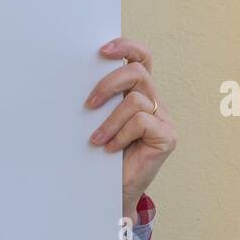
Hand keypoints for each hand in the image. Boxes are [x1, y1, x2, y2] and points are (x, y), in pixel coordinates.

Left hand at [85, 38, 176, 219]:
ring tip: (96, 139)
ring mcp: (164, 119)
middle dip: (108, 83)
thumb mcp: (98, 122)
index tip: (101, 51)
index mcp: (139, 92)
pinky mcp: (167, 136)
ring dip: (109, 120)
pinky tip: (111, 149)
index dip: (126, 46)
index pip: (141, 57)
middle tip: (89, 104)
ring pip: (135, 101)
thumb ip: (99, 101)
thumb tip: (73, 79)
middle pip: (137, 72)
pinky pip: (141, 122)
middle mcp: (155, 101)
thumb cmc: (103, 157)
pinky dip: (120, 134)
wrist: (114, 192)